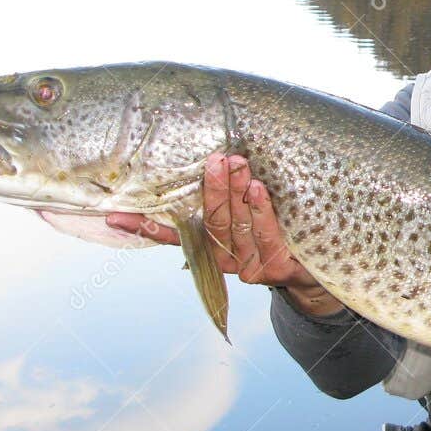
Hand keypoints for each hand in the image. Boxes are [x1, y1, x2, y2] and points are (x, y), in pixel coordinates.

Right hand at [105, 152, 345, 317]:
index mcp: (210, 249)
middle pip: (210, 222)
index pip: (172, 236)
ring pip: (236, 226)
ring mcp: (250, 266)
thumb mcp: (248, 218)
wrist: (316, 273)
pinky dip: (261, 210)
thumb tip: (210, 157)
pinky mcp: (276, 269)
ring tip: (236, 163)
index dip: (145, 225)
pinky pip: (266, 235)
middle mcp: (226, 259)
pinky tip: (259, 189)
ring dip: (235, 192)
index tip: (115, 213)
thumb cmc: (276, 233)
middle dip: (211, 189)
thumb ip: (228, 197)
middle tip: (212, 160)